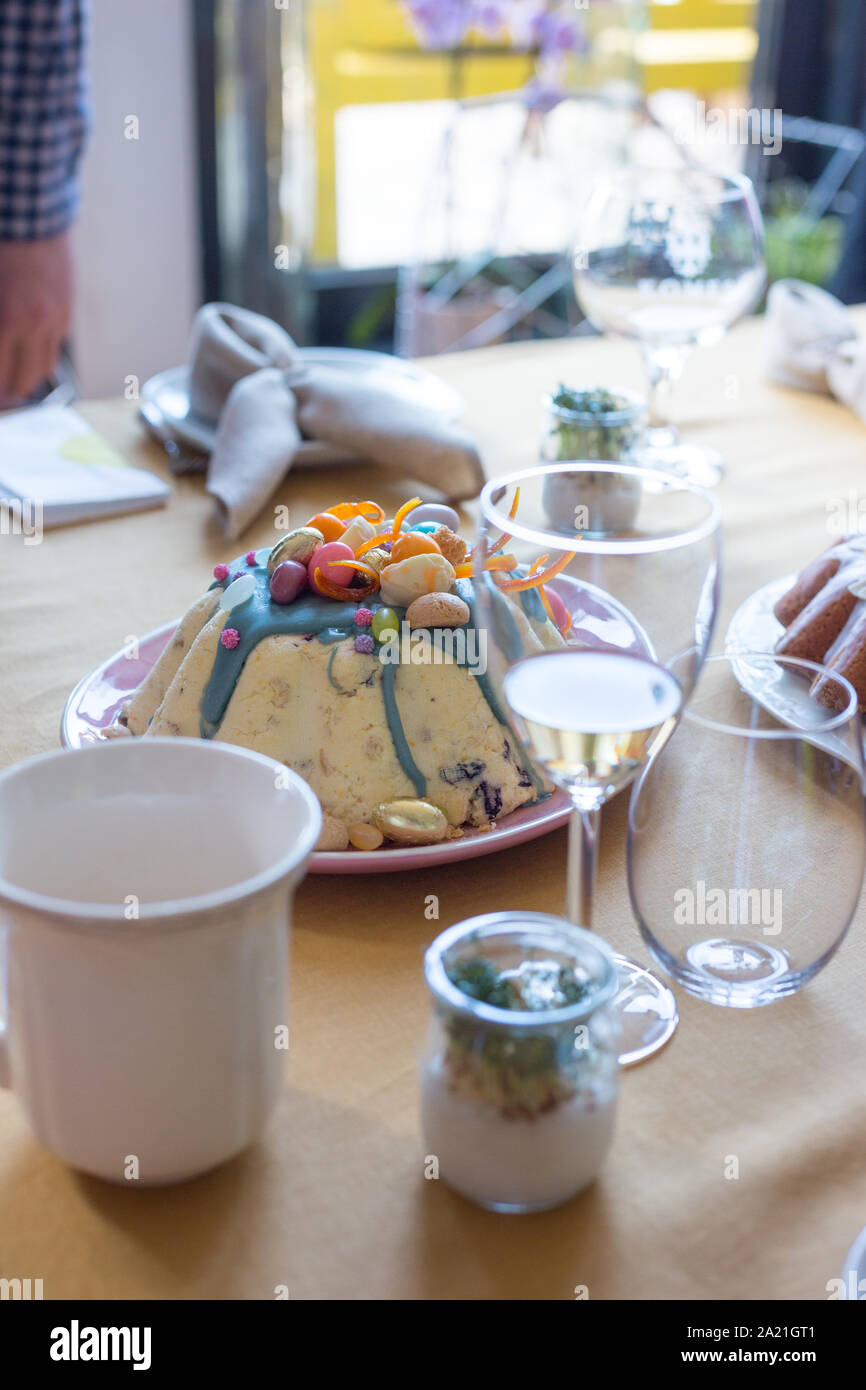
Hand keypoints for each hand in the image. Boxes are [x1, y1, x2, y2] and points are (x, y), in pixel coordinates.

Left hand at [0, 230, 73, 404]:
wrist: (33, 215)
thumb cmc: (3, 249)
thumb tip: (0, 350)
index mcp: (9, 322)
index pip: (1, 375)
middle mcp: (36, 327)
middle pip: (24, 383)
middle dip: (8, 394)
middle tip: (1, 394)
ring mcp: (55, 321)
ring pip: (43, 370)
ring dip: (26, 379)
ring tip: (12, 378)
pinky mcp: (65, 312)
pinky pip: (54, 347)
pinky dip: (39, 354)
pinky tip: (25, 348)